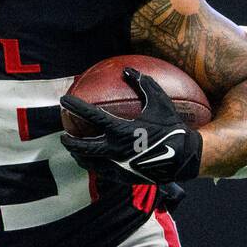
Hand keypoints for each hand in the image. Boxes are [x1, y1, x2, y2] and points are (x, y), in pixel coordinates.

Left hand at [60, 67, 202, 184]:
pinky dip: (95, 165)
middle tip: (64, 135)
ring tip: (75, 152)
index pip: (91, 116)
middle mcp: (115, 149)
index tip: (64, 100)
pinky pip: (103, 172)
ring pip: (90, 162)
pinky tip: (93, 163)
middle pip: (83, 146)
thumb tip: (127, 69)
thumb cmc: (171, 127)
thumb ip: (142, 83)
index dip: (75, 106)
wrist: (183, 157)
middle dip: (70, 141)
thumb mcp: (159, 101)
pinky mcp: (123, 176)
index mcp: (120, 130)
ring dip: (79, 156)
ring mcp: (118, 165)